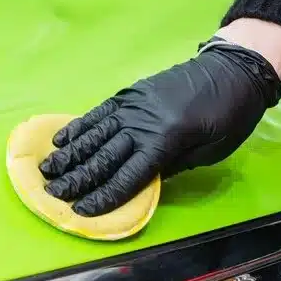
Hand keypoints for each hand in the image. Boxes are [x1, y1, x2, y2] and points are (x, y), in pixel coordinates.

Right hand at [39, 37, 280, 215]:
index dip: (104, 195)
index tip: (82, 211)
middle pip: (104, 156)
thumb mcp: (212, 150)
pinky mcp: (131, 93)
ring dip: (69, 154)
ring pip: (95, 134)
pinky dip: (79, 126)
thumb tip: (142, 183)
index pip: (128, 175)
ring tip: (47, 170)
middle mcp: (143, 121)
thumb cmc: (231, 115)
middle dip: (77, 178)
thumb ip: (174, 166)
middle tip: (52, 193)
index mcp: (167, 139)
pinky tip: (62, 139)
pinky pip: (100, 112)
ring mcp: (134, 104)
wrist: (234, 69)